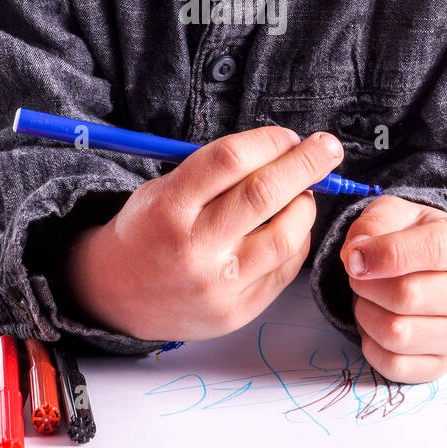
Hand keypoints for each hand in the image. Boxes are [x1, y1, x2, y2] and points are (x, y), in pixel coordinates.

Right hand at [66, 125, 345, 340]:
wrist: (118, 295)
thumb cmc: (149, 230)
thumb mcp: (163, 189)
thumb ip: (217, 172)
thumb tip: (286, 150)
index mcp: (168, 207)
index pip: (230, 159)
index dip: (269, 141)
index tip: (291, 136)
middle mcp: (193, 247)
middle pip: (263, 194)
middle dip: (305, 164)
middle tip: (328, 148)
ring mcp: (217, 285)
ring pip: (285, 236)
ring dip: (305, 206)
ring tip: (305, 193)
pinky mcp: (236, 311)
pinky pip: (285, 270)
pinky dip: (297, 241)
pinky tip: (291, 228)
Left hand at [339, 195, 446, 382]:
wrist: (427, 270)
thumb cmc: (410, 238)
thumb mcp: (394, 213)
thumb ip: (374, 223)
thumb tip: (356, 256)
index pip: (433, 250)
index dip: (386, 253)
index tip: (354, 256)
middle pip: (409, 296)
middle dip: (368, 284)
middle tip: (359, 275)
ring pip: (398, 333)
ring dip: (366, 313)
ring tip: (367, 298)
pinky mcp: (441, 364)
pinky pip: (394, 365)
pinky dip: (370, 344)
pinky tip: (375, 325)